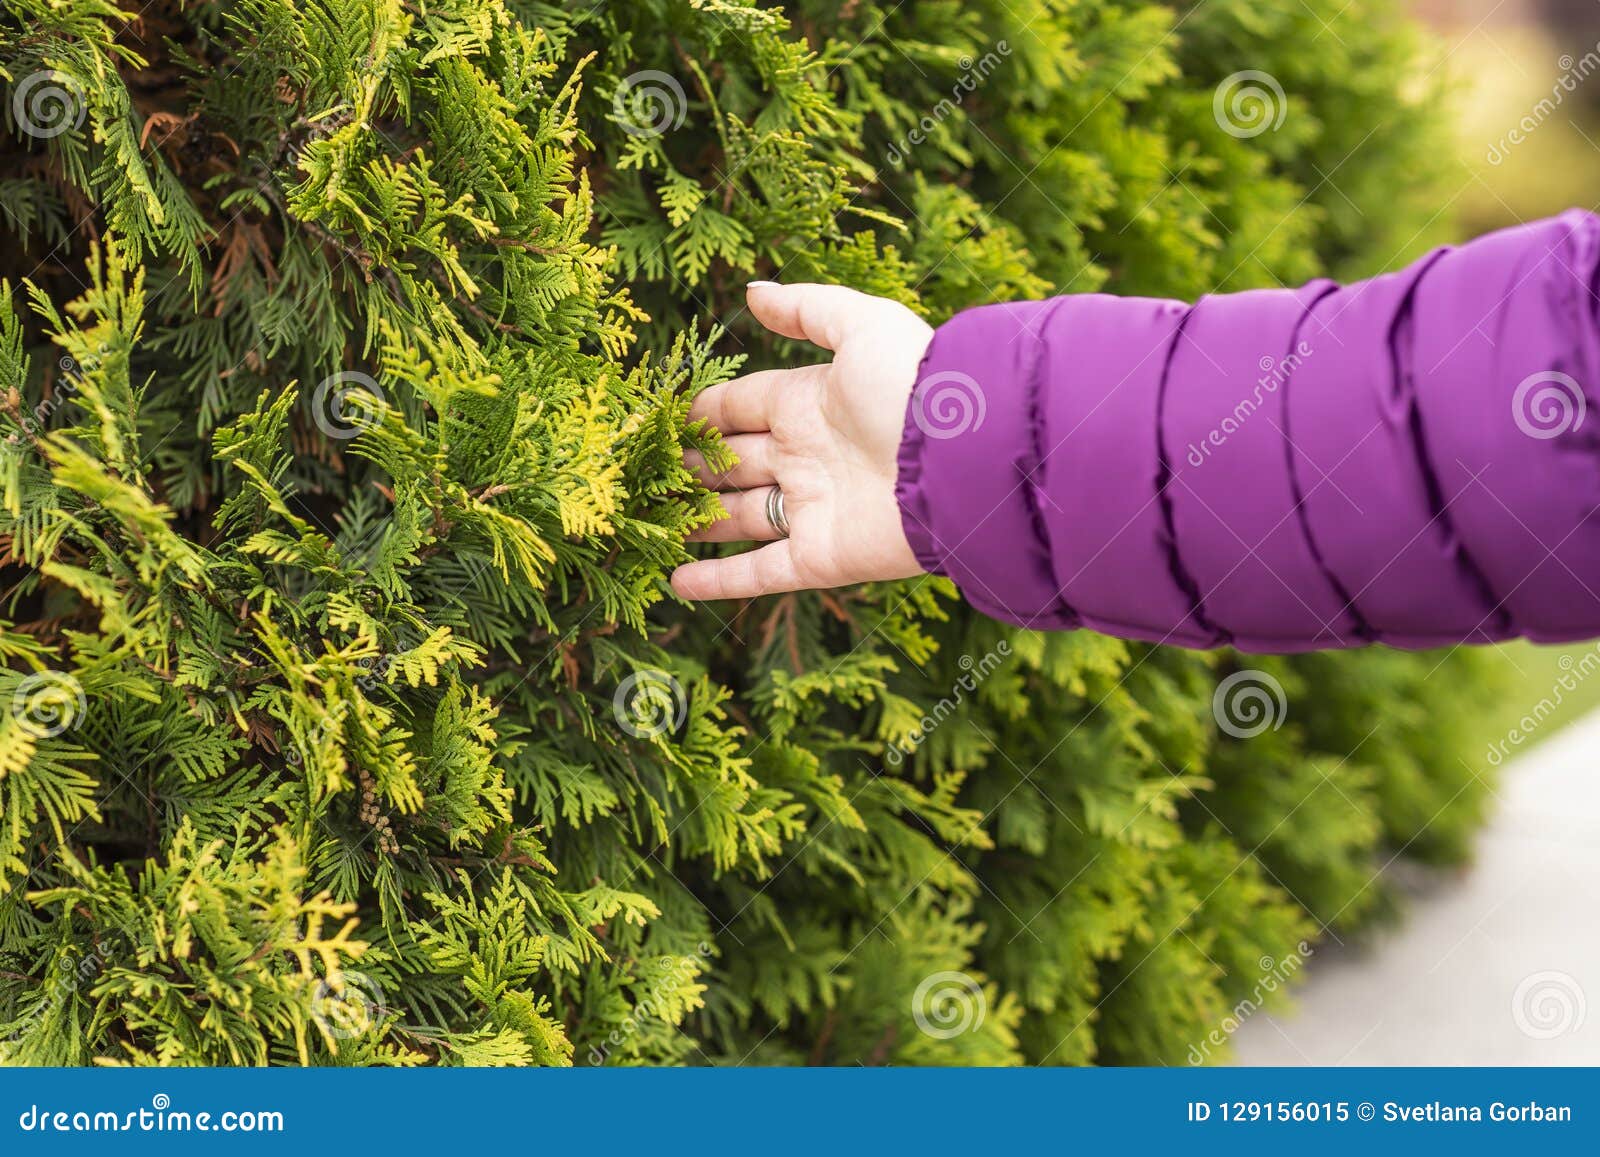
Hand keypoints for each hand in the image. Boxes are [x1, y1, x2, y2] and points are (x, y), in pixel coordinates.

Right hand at [671, 282, 934, 600]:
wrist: (960, 458)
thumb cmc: (911, 385)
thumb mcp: (861, 327)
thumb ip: (807, 309)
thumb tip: (752, 292)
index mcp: (809, 403)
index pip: (741, 406)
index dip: (703, 412)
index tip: (661, 419)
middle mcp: (806, 457)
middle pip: (734, 463)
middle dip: (692, 466)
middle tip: (647, 472)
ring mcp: (811, 510)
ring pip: (740, 517)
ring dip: (697, 520)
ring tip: (649, 520)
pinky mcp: (818, 558)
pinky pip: (758, 573)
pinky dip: (717, 581)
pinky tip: (674, 583)